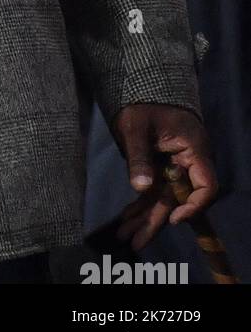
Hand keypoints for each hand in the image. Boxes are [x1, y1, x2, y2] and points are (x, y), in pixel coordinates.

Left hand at [110, 104, 217, 250]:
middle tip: (135, 242)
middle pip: (176, 198)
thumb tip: (142, 187)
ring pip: (161, 198)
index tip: (174, 217)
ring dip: (143, 217)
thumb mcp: (137, 126)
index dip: (193, 204)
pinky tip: (127, 219)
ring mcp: (172, 167)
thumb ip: (140, 155)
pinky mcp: (158, 168)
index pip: (206, 185)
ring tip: (125, 237)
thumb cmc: (143, 103)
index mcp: (193, 150)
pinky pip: (151, 191)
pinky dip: (139, 204)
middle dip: (155, 221)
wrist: (140, 89)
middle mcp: (186, 163)